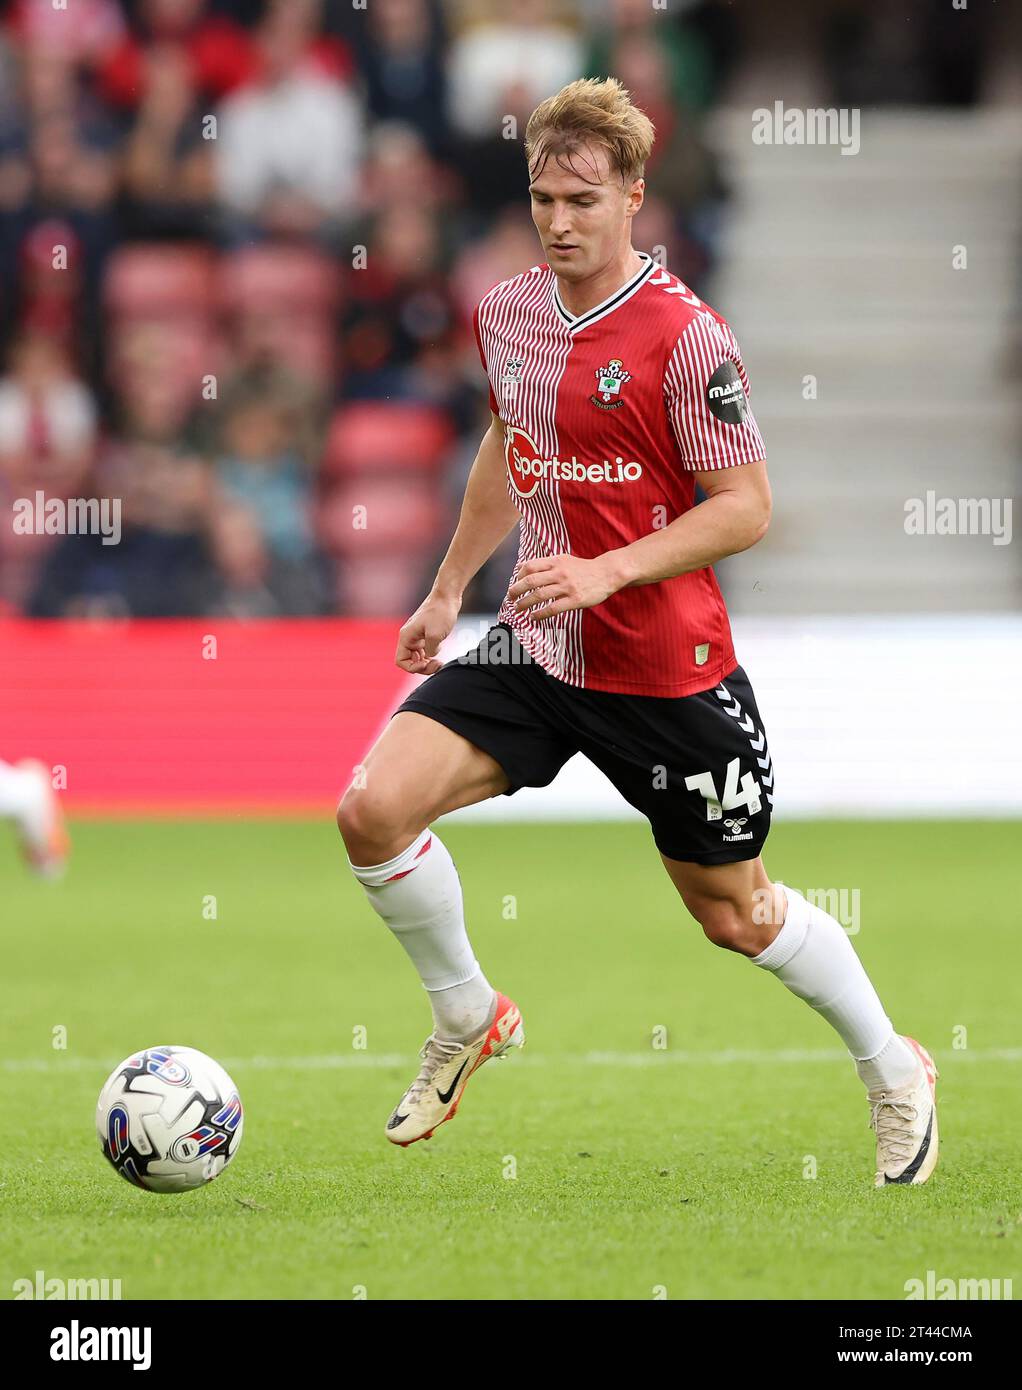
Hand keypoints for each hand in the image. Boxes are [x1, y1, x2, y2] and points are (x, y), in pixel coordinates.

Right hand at [395, 590, 461, 673]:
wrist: (447, 597)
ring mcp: (417, 636)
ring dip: (427, 662)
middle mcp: (409, 637)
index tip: (426, 663)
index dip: (413, 667)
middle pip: (410, 661)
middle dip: (422, 667)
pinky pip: (424, 650)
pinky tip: (440, 650)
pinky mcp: (426, 634)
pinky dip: (431, 654)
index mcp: (406, 637)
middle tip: (437, 665)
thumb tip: (429, 656)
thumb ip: (429, 651)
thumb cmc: (440, 612)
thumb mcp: (435, 636)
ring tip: (439, 662)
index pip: (401, 661)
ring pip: (418, 657)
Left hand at [506, 554, 620, 621]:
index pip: (530, 566)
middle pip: (530, 581)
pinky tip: (533, 617)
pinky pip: (552, 608)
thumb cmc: (584, 568)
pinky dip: (539, 614)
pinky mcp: (574, 600)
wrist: (607, 573)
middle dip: (516, 591)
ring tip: (518, 609)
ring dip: (524, 604)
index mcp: (556, 561)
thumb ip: (545, 564)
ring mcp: (567, 587)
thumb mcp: (564, 559)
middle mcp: (559, 573)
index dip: (518, 576)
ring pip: (539, 595)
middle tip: (510, 598)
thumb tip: (522, 567)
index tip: (515, 584)